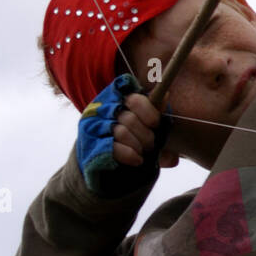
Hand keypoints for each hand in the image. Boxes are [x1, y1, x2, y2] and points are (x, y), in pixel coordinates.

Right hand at [77, 73, 177, 196]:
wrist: (104, 159)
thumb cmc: (131, 135)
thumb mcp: (145, 123)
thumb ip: (154, 112)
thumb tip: (166, 95)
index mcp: (117, 97)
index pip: (135, 100)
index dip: (149, 112)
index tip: (156, 123)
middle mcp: (102, 108)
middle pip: (130, 119)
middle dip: (146, 135)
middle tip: (151, 144)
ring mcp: (93, 126)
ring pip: (122, 133)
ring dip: (138, 146)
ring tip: (142, 152)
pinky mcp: (89, 144)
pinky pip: (113, 148)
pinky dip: (129, 155)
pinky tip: (137, 159)